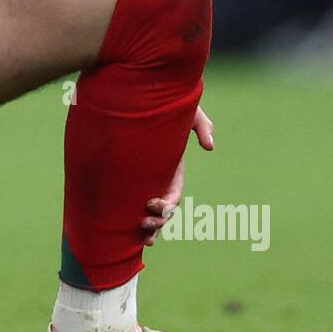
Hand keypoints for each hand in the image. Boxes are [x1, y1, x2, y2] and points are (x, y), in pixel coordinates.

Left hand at [140, 106, 213, 244]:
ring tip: (140, 238)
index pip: (173, 195)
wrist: (142, 93)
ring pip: (149, 213)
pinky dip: (129, 219)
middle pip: (163, 211)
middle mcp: (159, 178)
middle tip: (143, 226)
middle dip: (157, 224)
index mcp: (173, 169)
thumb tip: (210, 147)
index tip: (153, 203)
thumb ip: (203, 125)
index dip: (166, 205)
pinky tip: (122, 232)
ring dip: (148, 229)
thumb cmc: (166, 103)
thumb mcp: (189, 112)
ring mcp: (144, 181)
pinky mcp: (127, 178)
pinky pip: (129, 203)